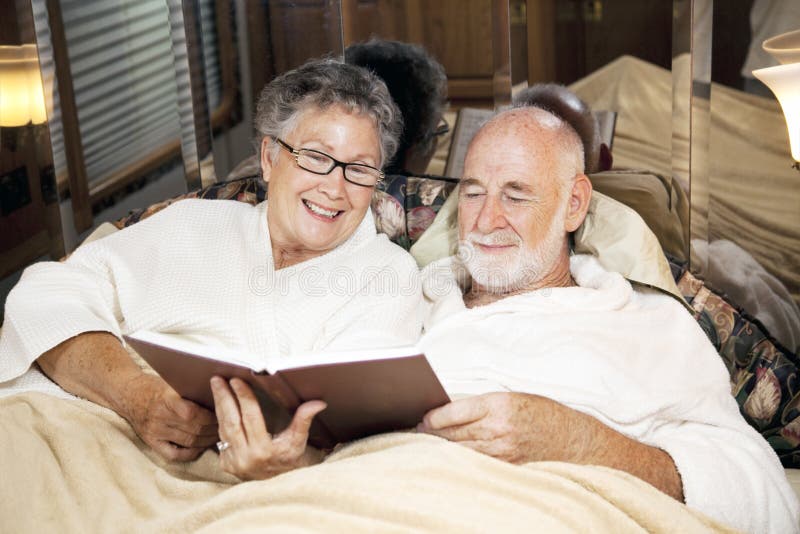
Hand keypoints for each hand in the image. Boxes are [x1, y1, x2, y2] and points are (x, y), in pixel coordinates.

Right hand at [122, 373, 218, 461]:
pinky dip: (190, 453)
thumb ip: (191, 391)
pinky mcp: (151, 442)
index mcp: (166, 399)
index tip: (224, 414)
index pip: (193, 413)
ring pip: (189, 442)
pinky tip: (201, 447)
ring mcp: (155, 432)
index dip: (212, 416)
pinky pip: (174, 454)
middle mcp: (160, 417)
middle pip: (194, 429)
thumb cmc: (156, 386)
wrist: (129, 394)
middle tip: (227, 426)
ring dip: (207, 441)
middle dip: (214, 429)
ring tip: (218, 436)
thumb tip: (219, 398)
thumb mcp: (173, 383)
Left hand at [210, 376, 326, 479]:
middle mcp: (246, 457)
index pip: (251, 417)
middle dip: (224, 397)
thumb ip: (304, 420)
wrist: (277, 485)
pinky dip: (220, 421)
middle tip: (218, 379)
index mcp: (263, 450)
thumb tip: (318, 403)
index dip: (244, 397)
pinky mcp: (226, 464)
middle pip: (231, 421)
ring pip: (223, 428)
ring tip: (216, 387)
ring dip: (219, 406)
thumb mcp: (298, 441)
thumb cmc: (290, 461)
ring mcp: (233, 462)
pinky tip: (220, 406)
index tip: (237, 380)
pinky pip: (221, 438)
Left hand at [417, 392, 576, 463]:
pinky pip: (475, 463)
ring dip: (443, 446)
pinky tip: (451, 455)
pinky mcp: (506, 466)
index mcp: (498, 404)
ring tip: (430, 442)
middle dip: (433, 433)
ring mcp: (502, 450)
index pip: (454, 412)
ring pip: (460, 450)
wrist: (571, 438)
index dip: (433, 417)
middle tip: (420, 430)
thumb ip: (481, 405)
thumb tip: (448, 411)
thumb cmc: (540, 413)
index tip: (423, 418)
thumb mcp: (511, 398)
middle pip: (453, 433)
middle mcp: (498, 428)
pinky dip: (460, 458)